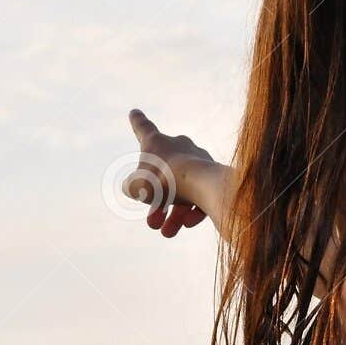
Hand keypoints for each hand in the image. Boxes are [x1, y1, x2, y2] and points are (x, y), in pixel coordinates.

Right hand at [124, 109, 228, 236]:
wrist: (200, 184)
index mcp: (157, 143)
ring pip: (182, 191)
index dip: (137, 122)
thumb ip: (132, 186)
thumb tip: (135, 188)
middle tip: (152, 222)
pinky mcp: (214, 177)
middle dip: (156, 202)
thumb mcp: (136, 186)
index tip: (134, 112)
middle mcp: (180, 146)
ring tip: (167, 232)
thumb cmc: (163, 180)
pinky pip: (200, 196)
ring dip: (172, 214)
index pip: (143, 129)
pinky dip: (192, 212)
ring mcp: (198, 161)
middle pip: (163, 175)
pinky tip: (187, 224)